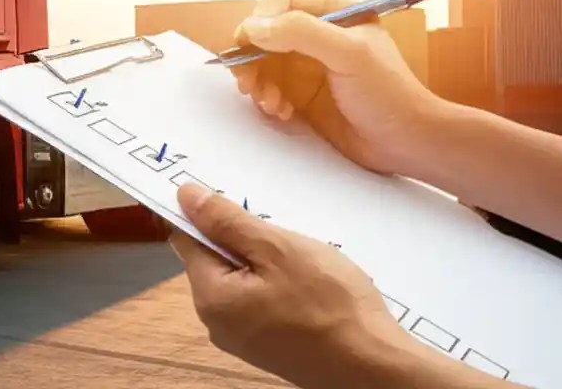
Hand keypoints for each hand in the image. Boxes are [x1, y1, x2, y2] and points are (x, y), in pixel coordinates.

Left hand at [169, 184, 512, 388]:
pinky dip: (279, 281)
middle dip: (242, 235)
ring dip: (266, 258)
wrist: (375, 368)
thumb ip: (227, 221)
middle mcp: (217, 321)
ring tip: (302, 256)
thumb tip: (186, 197)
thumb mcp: (277, 249)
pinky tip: (309, 280)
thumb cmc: (331, 309)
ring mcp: (243, 336)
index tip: (227, 192)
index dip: (203, 210)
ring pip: (242, 277)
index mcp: (211, 297)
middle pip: (215, 258)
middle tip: (280, 228)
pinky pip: (261, 298)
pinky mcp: (269, 343)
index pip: (187, 238)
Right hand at [230, 0, 441, 175]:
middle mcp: (316, 34)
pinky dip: (267, 99)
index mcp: (333, 12)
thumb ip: (301, 32)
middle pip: (263, 31)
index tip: (251, 44)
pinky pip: (268, 87)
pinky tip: (283, 112)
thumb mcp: (349, 53)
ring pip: (261, 61)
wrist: (405, 142)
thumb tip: (252, 28)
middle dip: (250, 55)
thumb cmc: (386, 92)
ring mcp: (308, 65)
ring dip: (256, 81)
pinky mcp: (302, 93)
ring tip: (270, 103)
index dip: (261, 17)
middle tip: (248, 82)